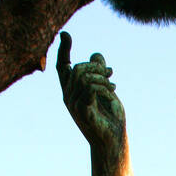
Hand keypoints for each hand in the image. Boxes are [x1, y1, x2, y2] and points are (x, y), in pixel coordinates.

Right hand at [57, 33, 125, 157]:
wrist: (113, 140)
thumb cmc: (109, 117)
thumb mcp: (105, 89)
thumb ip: (99, 72)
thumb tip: (96, 55)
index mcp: (72, 91)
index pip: (62, 67)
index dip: (63, 51)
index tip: (65, 35)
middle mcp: (68, 96)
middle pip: (77, 68)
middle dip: (96, 66)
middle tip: (111, 73)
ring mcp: (73, 104)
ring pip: (83, 76)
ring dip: (102, 77)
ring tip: (113, 85)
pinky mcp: (82, 110)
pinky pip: (90, 87)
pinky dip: (103, 86)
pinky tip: (112, 92)